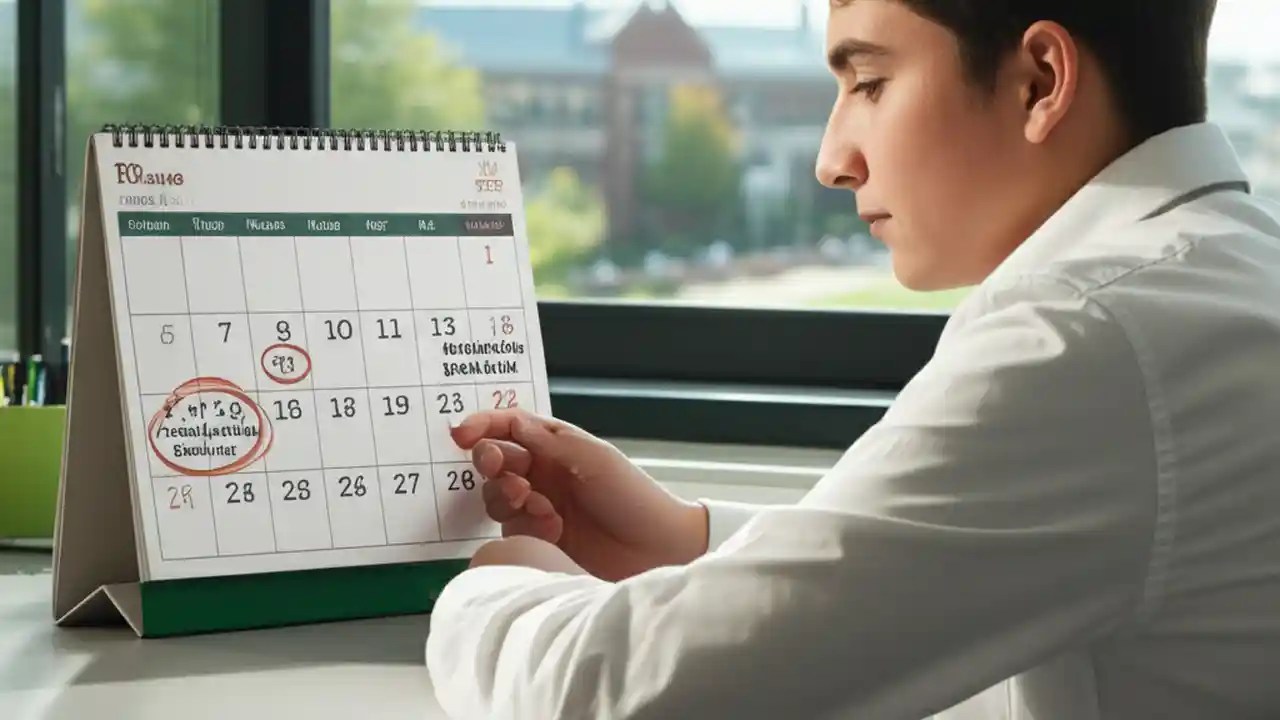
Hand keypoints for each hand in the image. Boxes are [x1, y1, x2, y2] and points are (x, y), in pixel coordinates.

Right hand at [451, 409, 708, 581]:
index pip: (510, 426)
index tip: (462, 435)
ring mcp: (538, 505)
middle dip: (492, 462)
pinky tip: (552, 530)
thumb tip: (512, 422)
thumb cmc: (632, 496)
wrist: (655, 550)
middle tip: (506, 473)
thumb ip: (551, 442)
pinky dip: (525, 526)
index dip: (483, 426)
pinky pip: (510, 528)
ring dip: (509, 497)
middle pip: (496, 459)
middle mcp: (543, 472)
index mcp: (557, 445)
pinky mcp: (537, 538)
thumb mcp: (595, 459)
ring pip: (497, 495)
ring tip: (541, 508)